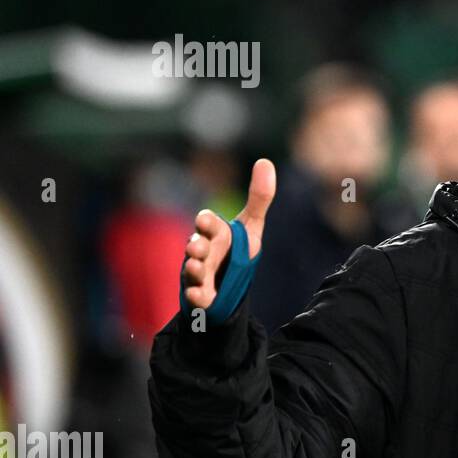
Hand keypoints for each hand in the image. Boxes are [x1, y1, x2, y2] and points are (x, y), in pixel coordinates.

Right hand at [182, 159, 276, 309]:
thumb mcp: (251, 225)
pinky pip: (196, 296)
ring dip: (192, 269)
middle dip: (195, 245)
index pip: (207, 223)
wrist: (229, 282)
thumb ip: (259, 197)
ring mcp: (200, 272)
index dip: (206, 222)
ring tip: (196, 267)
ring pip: (192, 269)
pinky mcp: (202, 294)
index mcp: (216, 232)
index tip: (206, 220)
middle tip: (198, 247)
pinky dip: (196, 296)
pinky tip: (200, 296)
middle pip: (196, 245)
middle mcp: (204, 250)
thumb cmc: (236, 248)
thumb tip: (265, 161)